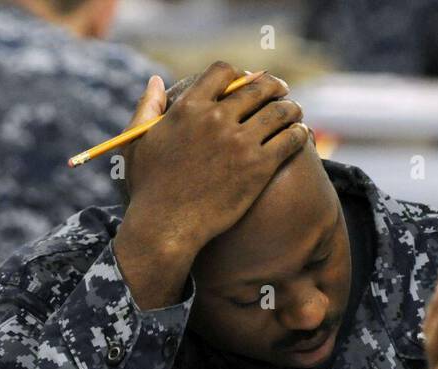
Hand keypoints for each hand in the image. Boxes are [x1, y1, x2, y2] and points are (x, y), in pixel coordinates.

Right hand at [114, 63, 307, 309]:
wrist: (166, 228)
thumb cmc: (148, 189)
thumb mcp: (137, 143)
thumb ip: (146, 108)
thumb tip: (155, 80)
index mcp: (188, 107)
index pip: (223, 72)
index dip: (239, 74)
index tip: (247, 81)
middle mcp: (216, 118)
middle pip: (257, 87)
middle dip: (273, 86)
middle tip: (281, 91)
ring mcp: (240, 142)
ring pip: (279, 111)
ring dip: (291, 108)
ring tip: (294, 112)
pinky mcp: (258, 166)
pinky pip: (290, 139)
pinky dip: (299, 133)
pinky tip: (300, 135)